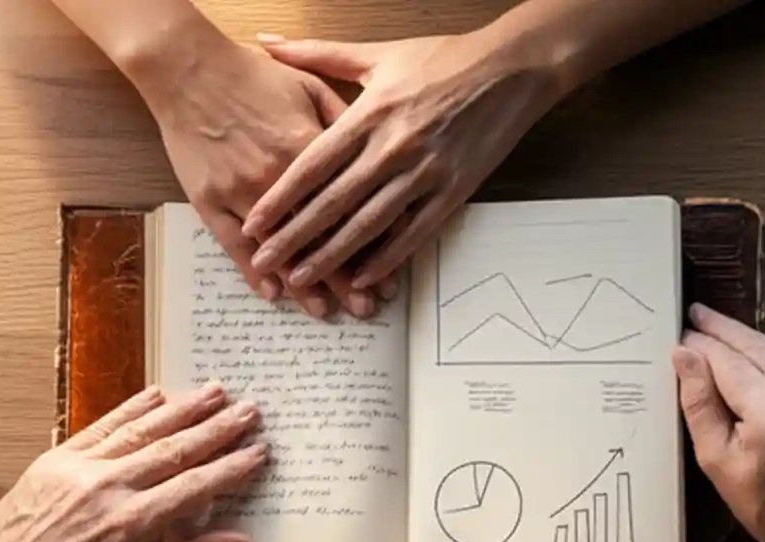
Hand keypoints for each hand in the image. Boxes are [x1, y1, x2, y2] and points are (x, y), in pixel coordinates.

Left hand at [0, 384, 265, 541]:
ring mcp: (83, 467)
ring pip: (145, 429)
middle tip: (250, 409)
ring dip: (184, 408)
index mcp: (132, 525)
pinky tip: (160, 393)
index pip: (196, 486)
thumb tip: (238, 541)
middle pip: (177, 449)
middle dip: (218, 428)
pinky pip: (105, 425)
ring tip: (215, 390)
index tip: (258, 451)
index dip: (231, 467)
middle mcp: (110, 487)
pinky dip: (134, 407)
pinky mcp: (60, 456)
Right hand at [139, 36, 387, 316]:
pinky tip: (271, 294)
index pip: (347, 208)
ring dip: (303, 283)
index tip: (389, 273)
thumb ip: (344, 124)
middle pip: (318, 237)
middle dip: (344, 278)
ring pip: (278, 247)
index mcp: (308, 147)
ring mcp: (240, 192)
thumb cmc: (253, 74)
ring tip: (326, 312)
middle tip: (366, 308)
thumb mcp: (310, 86)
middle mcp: (276, 177)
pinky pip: (234, 244)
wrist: (189, 68)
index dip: (370, 244)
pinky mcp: (209, 200)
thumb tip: (373, 156)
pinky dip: (253, 270)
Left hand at [242, 32, 560, 289]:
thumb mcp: (377, 54)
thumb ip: (317, 54)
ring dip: (333, 255)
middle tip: (265, 263)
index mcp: (370, 113)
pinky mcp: (454, 191)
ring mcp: (426, 172)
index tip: (254, 224)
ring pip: (370, 223)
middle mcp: (394, 146)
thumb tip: (266, 41)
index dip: (280, 198)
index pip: (313, 164)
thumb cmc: (443, 58)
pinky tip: (363, 277)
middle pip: (333, 202)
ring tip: (304, 278)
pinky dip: (388, 257)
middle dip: (295, 236)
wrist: (511, 68)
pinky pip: (415, 232)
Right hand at [673, 304, 764, 541]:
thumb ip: (698, 402)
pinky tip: (761, 364)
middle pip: (759, 349)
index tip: (682, 332)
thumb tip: (685, 354)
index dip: (704, 346)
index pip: (729, 363)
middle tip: (698, 315)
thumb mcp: (715, 458)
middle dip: (726, 332)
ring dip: (753, 344)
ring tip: (723, 334)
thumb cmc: (762, 503)